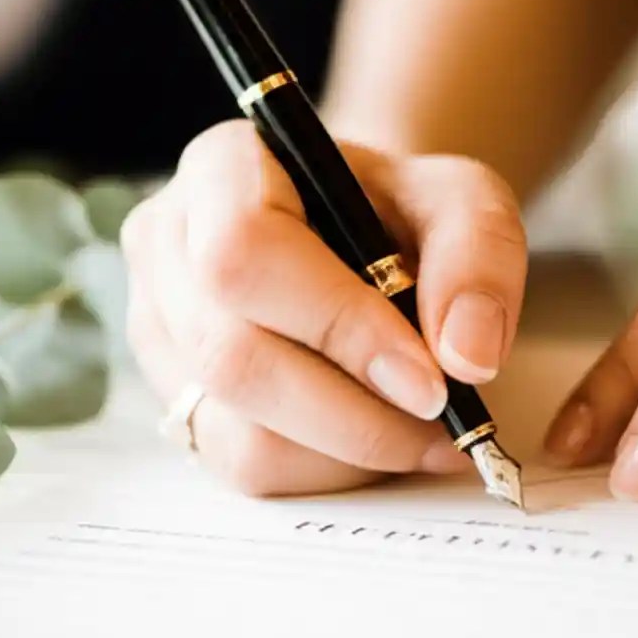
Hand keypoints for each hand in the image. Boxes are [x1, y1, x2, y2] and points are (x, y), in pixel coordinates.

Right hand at [123, 121, 526, 494]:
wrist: (358, 235)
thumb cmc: (398, 212)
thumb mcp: (461, 200)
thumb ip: (478, 255)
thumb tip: (466, 356)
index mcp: (222, 169)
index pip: (245, 251)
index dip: (338, 325)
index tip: (429, 379)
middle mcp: (168, 246)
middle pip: (233, 357)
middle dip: (355, 413)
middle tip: (443, 424)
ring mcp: (158, 329)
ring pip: (236, 431)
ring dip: (347, 452)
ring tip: (422, 432)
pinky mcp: (176, 398)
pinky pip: (243, 465)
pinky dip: (326, 469)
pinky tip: (377, 439)